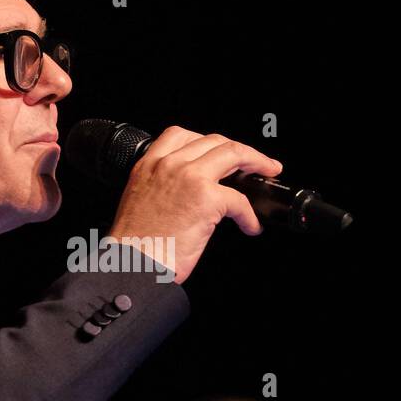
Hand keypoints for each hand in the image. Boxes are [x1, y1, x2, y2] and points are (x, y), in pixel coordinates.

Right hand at [105, 126, 282, 284]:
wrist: (132, 266)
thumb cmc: (134, 246)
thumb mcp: (138, 202)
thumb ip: (160, 187)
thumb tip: (190, 193)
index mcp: (148, 165)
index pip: (180, 134)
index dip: (207, 141)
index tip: (220, 151)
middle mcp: (168, 165)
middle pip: (213, 140)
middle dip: (239, 149)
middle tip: (255, 162)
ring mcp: (189, 177)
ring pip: (233, 153)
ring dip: (257, 162)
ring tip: (267, 172)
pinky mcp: (206, 198)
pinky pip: (240, 199)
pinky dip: (250, 215)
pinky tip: (250, 225)